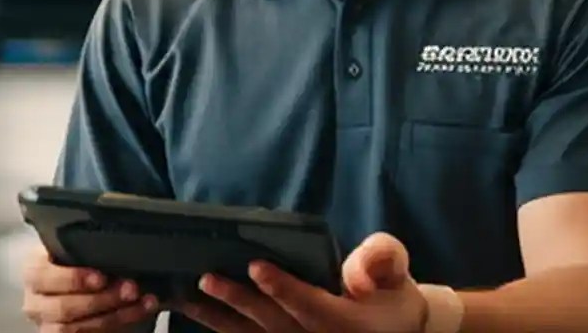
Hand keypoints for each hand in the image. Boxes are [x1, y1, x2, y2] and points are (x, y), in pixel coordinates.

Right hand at [21, 245, 159, 331]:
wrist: (81, 284)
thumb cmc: (82, 261)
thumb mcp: (78, 250)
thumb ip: (89, 250)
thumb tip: (120, 248)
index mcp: (35, 270)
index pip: (44, 275)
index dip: (73, 279)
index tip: (101, 278)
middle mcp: (35, 301)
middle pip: (64, 307)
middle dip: (103, 299)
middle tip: (131, 289)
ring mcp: (47, 324)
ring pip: (76, 328)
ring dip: (116, 316)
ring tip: (142, 303)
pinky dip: (118, 326)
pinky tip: (138, 313)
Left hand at [179, 232, 427, 332]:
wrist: (394, 331)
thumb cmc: (391, 298)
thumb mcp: (398, 275)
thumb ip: (382, 261)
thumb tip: (356, 273)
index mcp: (346, 324)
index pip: (310, 306)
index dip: (282, 288)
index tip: (255, 265)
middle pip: (272, 325)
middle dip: (238, 301)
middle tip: (207, 278)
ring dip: (219, 320)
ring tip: (189, 299)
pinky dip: (226, 331)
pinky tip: (199, 316)